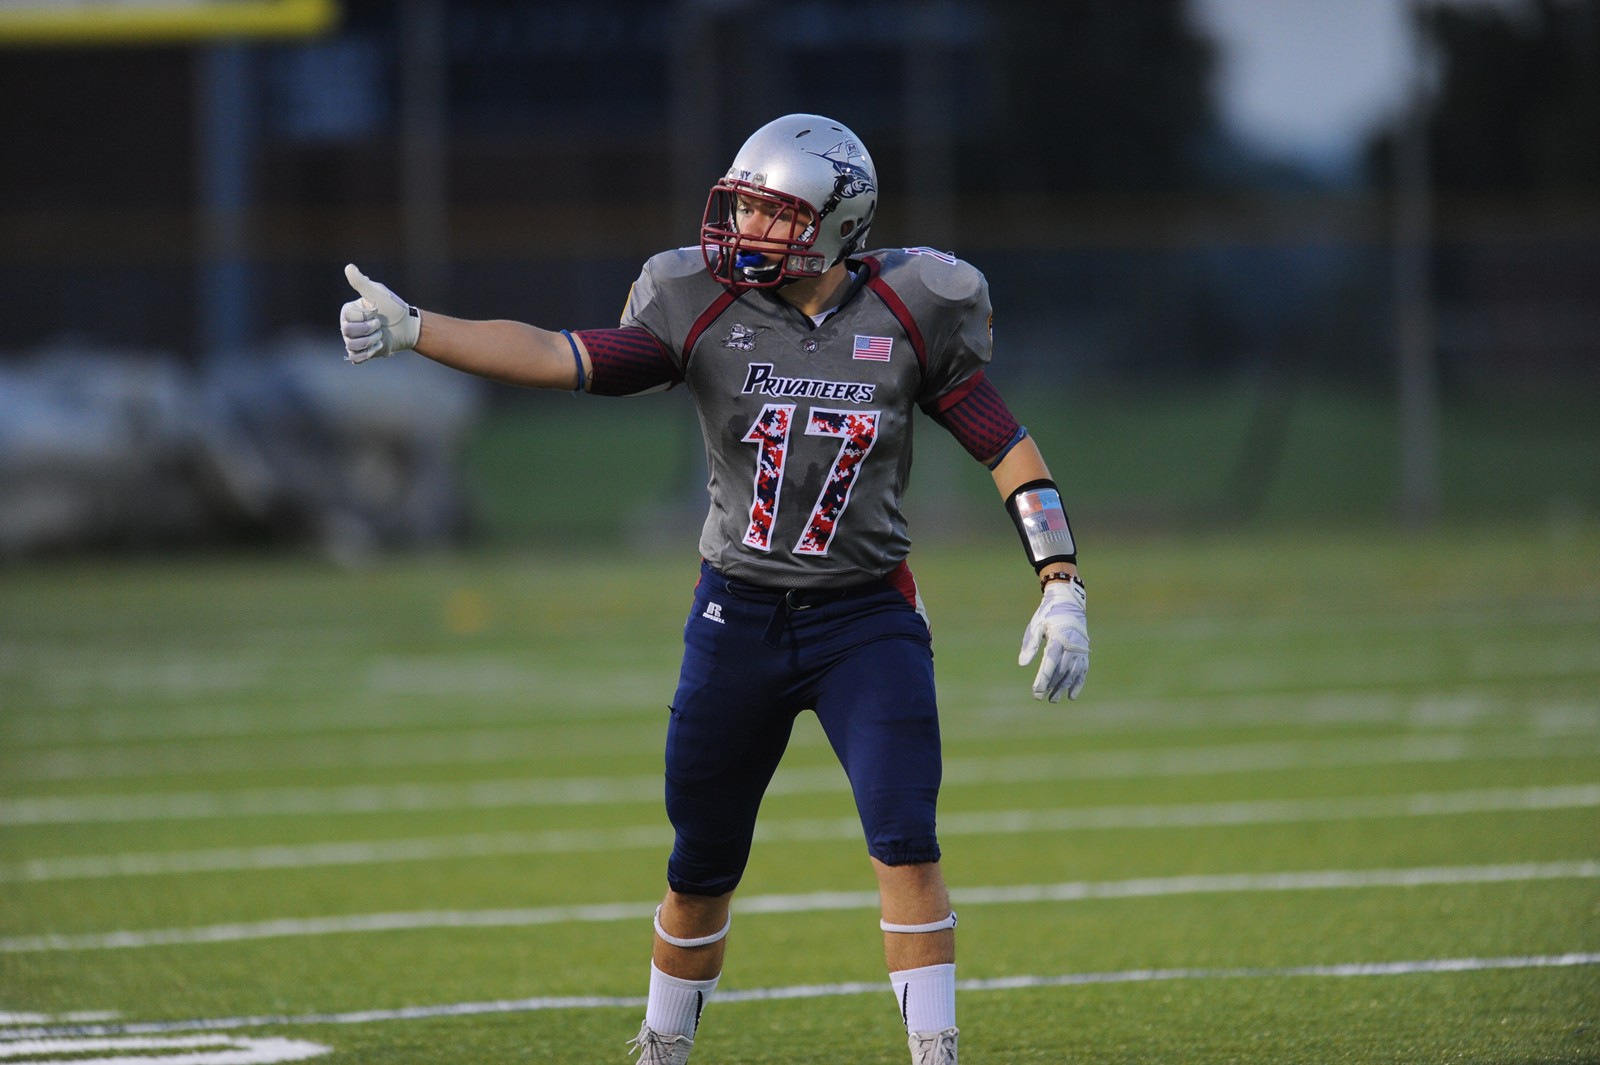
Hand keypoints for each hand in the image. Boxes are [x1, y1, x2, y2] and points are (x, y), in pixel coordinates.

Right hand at [340, 263, 420, 362]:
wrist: (407, 327)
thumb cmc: (393, 308)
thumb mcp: (378, 293)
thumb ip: (362, 282)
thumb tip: (349, 267)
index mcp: (349, 311)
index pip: (348, 316)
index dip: (365, 315)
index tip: (377, 311)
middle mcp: (348, 326)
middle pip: (347, 332)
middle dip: (369, 329)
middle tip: (380, 324)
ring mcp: (353, 340)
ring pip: (352, 345)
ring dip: (371, 340)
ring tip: (381, 335)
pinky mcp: (361, 353)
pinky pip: (356, 357)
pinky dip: (369, 352)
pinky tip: (380, 344)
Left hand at [1018, 577, 1089, 701]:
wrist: (1069, 604)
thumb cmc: (1048, 616)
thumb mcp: (1036, 626)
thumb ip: (1030, 644)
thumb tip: (1022, 664)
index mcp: (1058, 638)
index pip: (1050, 662)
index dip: (1044, 677)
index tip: (1036, 690)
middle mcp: (1071, 646)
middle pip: (1061, 670)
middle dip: (1050, 685)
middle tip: (1039, 697)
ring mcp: (1080, 650)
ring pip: (1072, 674)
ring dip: (1062, 688)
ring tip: (1052, 700)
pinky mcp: (1084, 653)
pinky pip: (1082, 672)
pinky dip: (1078, 684)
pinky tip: (1071, 696)